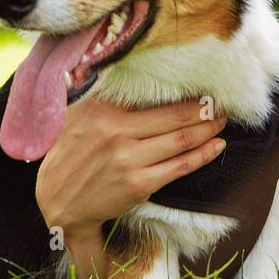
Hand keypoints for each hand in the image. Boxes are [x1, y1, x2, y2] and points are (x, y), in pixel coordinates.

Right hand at [35, 95, 227, 241]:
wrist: (58, 203)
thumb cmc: (72, 156)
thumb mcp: (79, 118)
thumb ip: (106, 99)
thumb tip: (139, 75)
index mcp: (101, 111)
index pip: (150, 94)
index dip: (181, 90)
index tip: (201, 85)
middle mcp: (115, 132)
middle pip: (174, 116)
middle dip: (203, 109)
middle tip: (220, 103)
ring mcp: (128, 160)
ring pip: (182, 140)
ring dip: (208, 129)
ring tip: (221, 121)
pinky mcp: (139, 184)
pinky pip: (180, 166)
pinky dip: (203, 155)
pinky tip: (216, 146)